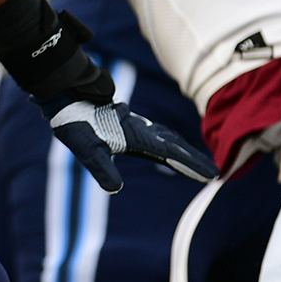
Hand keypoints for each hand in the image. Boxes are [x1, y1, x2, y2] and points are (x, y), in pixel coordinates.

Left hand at [37, 97, 219, 193]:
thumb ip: (102, 168)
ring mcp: (134, 124)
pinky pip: (156, 132)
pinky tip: (165, 145)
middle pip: (175, 145)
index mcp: (136, 137)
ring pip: (166, 136)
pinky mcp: (126, 121)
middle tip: (215, 173)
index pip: (172, 154)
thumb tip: (115, 188)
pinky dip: (169, 141)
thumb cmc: (74, 122)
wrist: (65, 93)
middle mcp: (140, 129)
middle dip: (195, 159)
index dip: (192, 165)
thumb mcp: (86, 150)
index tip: (213, 176)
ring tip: (197, 162)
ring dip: (183, 149)